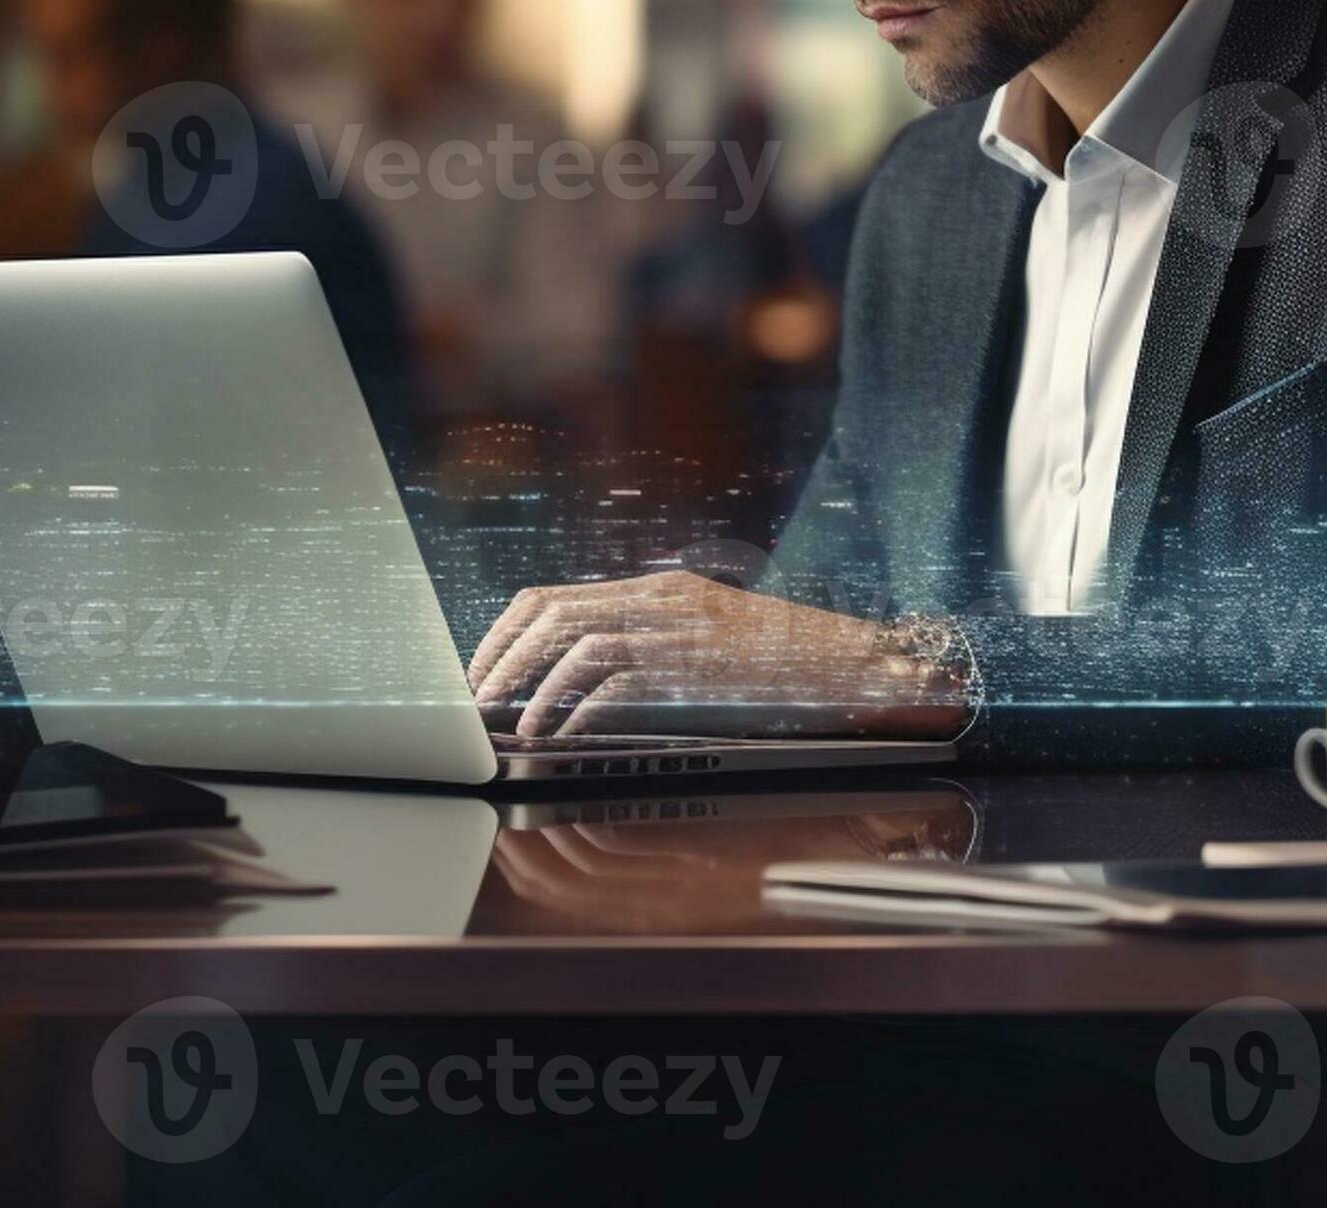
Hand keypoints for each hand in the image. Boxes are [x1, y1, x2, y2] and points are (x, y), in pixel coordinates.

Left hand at [465, 570, 970, 739]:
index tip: (480, 671)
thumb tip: (575, 681)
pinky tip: (567, 736)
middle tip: (478, 702)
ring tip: (518, 726)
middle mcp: (659, 601)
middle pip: (550, 613)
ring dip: (535, 690)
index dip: (504, 635)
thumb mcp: (705, 639)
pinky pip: (618, 683)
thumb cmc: (778, 663)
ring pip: (576, 645)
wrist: (848, 664)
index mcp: (656, 590)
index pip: (552, 596)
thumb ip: (648, 644)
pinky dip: (581, 711)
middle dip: (501, 659)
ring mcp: (678, 631)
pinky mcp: (696, 666)